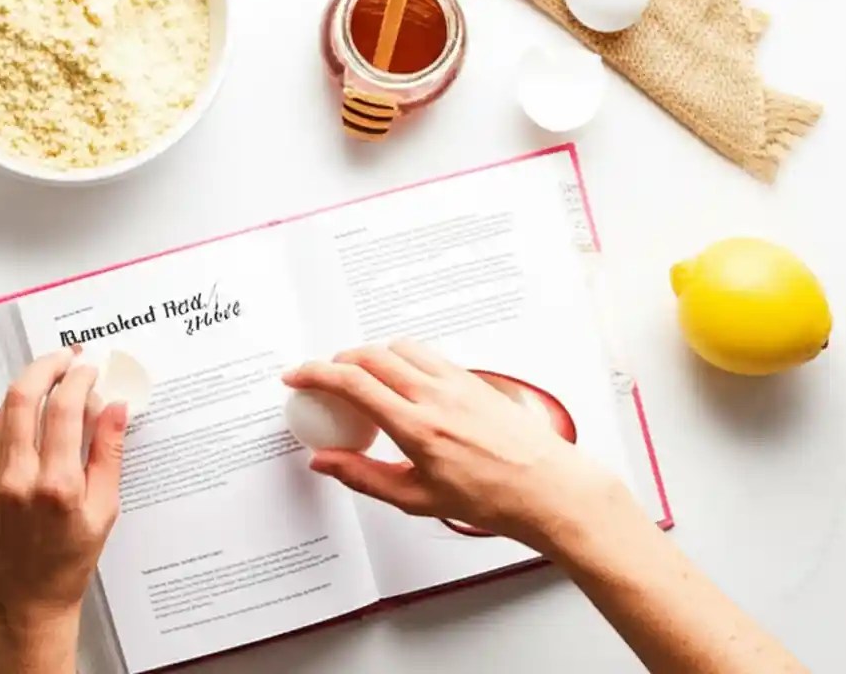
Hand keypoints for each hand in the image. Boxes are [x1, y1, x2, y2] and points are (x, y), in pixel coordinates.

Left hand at [0, 347, 127, 668]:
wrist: (25, 603)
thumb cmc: (68, 564)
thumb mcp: (104, 511)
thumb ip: (109, 453)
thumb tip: (116, 408)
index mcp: (56, 485)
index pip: (64, 409)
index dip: (78, 379)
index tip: (90, 369)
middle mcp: (18, 479)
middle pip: (23, 396)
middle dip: (47, 365)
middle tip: (68, 356)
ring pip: (4, 411)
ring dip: (29, 385)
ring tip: (52, 376)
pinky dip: (15, 416)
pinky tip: (34, 414)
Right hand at [283, 339, 627, 550]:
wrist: (548, 488)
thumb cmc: (493, 498)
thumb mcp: (416, 499)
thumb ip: (363, 477)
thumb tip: (325, 462)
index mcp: (417, 427)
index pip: (352, 383)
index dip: (315, 374)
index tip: (296, 378)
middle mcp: (436, 395)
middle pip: (370, 355)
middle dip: (337, 361)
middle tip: (323, 379)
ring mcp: (457, 382)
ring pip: (399, 347)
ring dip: (370, 355)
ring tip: (361, 377)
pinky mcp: (473, 379)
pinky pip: (427, 354)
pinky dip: (402, 358)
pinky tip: (402, 379)